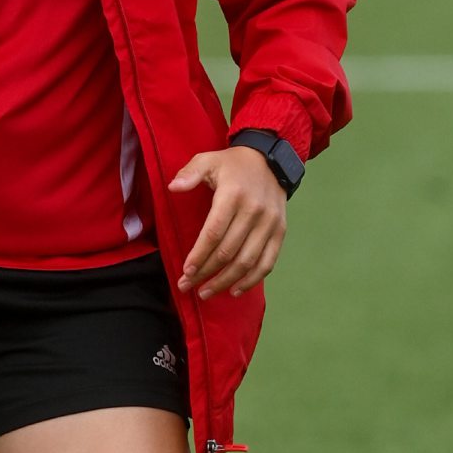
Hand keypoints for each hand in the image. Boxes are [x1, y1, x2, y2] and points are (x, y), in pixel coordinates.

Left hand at [169, 146, 286, 298]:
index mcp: (233, 195)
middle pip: (228, 251)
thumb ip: (189, 173)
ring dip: (225, 282)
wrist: (270, 160)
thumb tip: (173, 187)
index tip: (185, 271)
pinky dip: (252, 280)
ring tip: (206, 293)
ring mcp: (269, 224)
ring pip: (247, 261)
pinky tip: (235, 290)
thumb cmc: (232, 164)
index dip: (199, 255)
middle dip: (205, 273)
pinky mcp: (279, 231)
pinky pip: (267, 262)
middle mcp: (254, 211)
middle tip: (187, 286)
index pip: (214, 233)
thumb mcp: (208, 160)